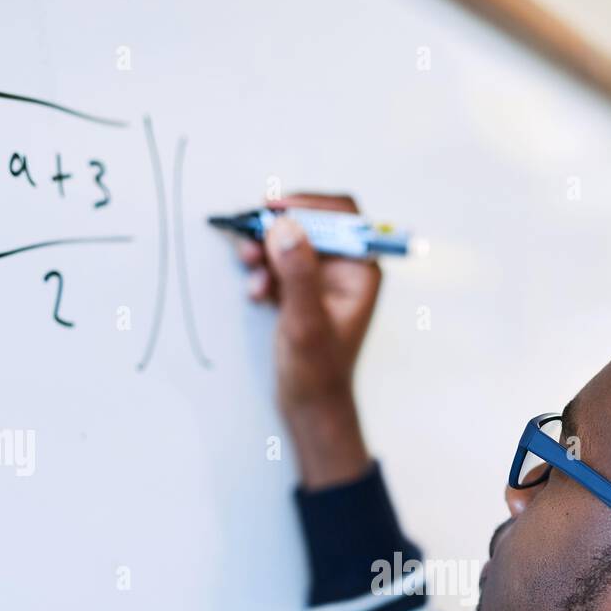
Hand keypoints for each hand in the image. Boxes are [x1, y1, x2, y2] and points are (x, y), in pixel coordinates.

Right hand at [239, 192, 381, 418]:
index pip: (343, 215)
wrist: (310, 406)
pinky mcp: (301, 292)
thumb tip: (285, 228)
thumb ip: (298, 274)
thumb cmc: (318, 372)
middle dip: (277, 229)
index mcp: (361, 271)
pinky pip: (278, 264)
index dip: (309, 204)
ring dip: (264, 249)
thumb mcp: (306, 322)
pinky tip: (256, 292)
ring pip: (290, 243)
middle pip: (311, 224)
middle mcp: (345, 270)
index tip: (274, 210)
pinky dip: (263, 271)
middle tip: (250, 240)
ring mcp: (322, 281)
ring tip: (248, 265)